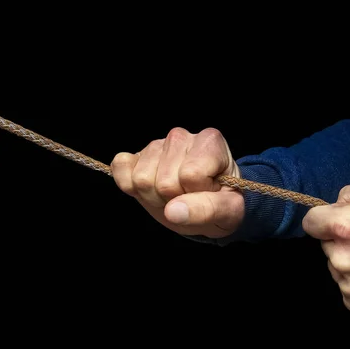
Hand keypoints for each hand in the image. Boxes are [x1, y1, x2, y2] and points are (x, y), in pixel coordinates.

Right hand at [110, 127, 244, 238]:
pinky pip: (120, 168)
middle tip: (189, 198)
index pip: (190, 175)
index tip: (208, 194)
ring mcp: (156, 144)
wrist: (209, 203)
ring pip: (142, 180)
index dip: (196, 195)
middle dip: (175, 199)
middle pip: (164, 182)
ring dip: (156, 198)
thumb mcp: (229, 211)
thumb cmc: (222, 202)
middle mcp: (181, 137)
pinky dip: (130, 186)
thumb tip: (173, 211)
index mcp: (210, 142)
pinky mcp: (135, 154)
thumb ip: (208, 210)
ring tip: (175, 195)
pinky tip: (151, 188)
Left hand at [302, 180, 349, 315]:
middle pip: (326, 244)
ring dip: (348, 261)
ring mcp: (349, 283)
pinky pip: (346, 287)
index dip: (323, 218)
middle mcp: (342, 257)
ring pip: (335, 266)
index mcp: (344, 227)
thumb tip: (335, 205)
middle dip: (340, 240)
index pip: (311, 222)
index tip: (337, 220)